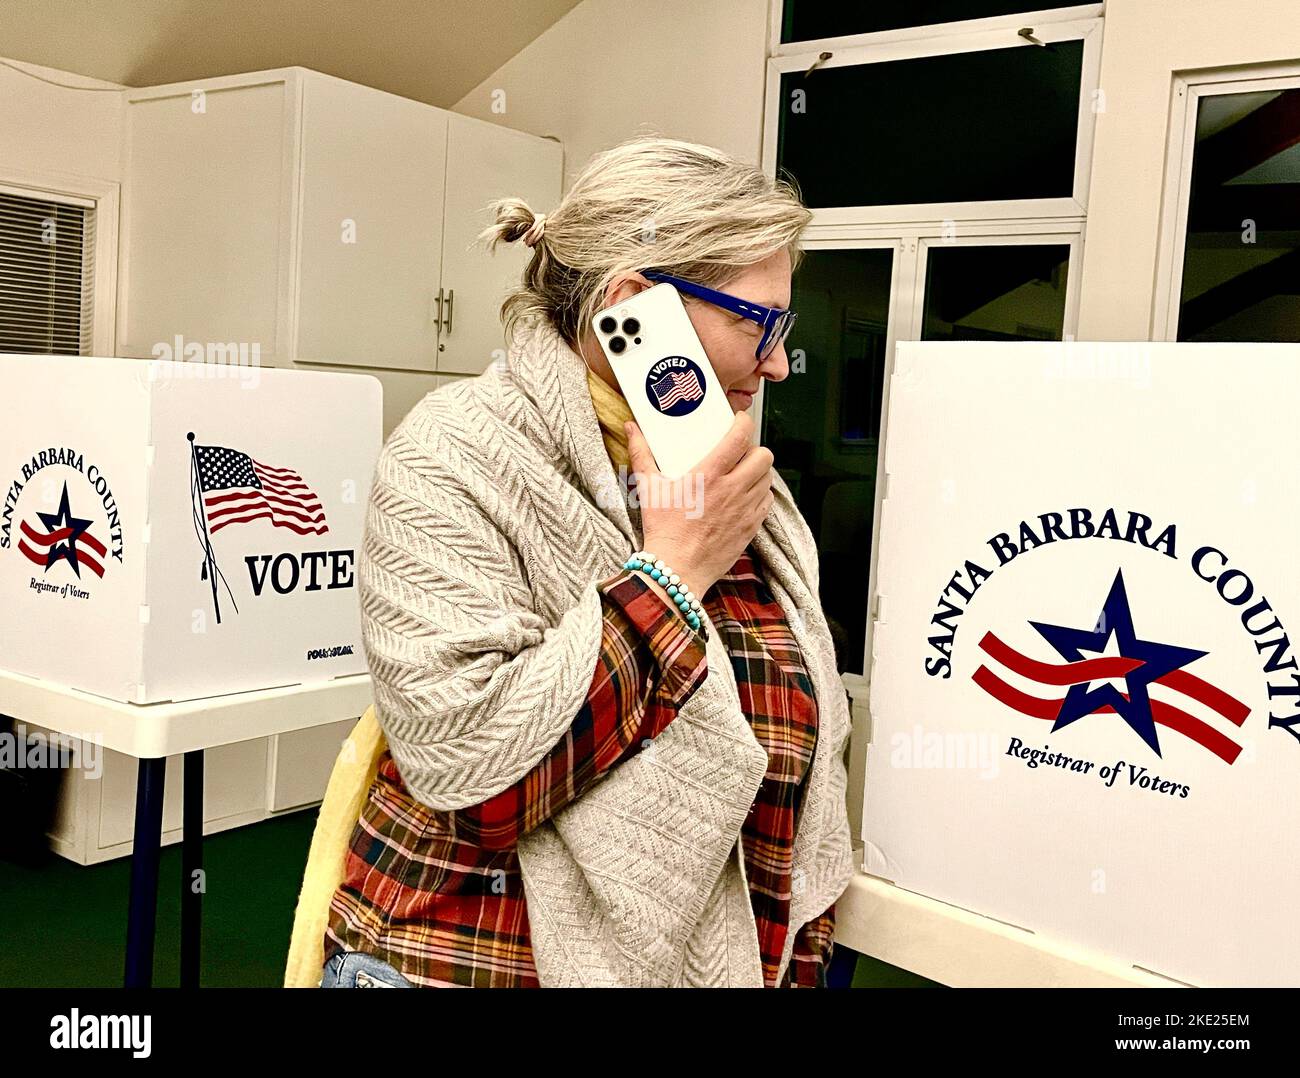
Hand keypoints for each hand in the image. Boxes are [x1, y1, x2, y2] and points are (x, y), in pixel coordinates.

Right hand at [624, 412, 774, 599]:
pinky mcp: (751, 528)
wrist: (676, 571)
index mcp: (708, 475)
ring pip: (768, 478)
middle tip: (741, 453)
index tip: (738, 420)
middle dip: (755, 450)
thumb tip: (631, 428)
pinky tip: (745, 497)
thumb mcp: (649, 489)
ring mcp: (745, 510)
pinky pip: (766, 502)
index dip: (744, 422)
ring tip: (744, 474)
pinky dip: (760, 495)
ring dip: (759, 473)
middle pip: (764, 456)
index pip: (739, 437)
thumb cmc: (662, 530)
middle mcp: (732, 490)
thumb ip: (641, 454)